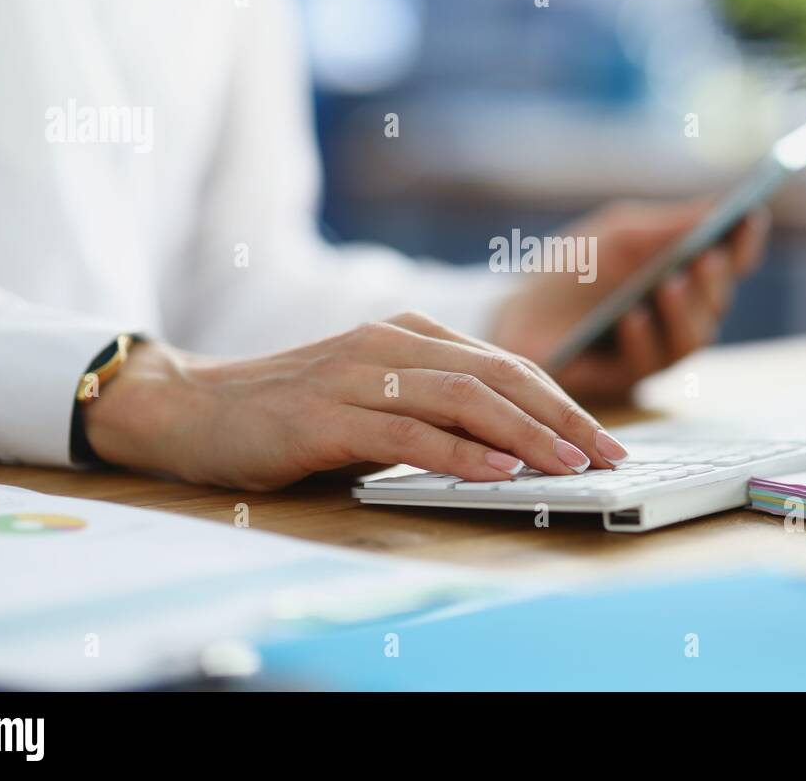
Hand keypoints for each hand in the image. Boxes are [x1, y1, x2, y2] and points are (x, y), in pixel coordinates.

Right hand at [82, 312, 628, 490]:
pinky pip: (407, 431)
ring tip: (569, 464)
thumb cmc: (295, 409)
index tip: (604, 437)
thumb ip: (435, 407)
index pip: (506, 364)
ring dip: (525, 434)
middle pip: (498, 375)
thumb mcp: (376, 396)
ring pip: (463, 398)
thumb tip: (513, 444)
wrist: (197, 408)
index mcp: (410, 333)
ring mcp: (358, 373)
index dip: (562, 400)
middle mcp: (392, 343)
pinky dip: (459, 453)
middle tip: (608, 454)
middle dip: (563, 416)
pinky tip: (498, 472)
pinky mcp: (327, 413)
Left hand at [490, 200, 766, 399]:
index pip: (730, 261)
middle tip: (705, 256)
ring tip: (670, 284)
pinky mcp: (627, 379)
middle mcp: (681, 317)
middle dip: (713, 279)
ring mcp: (658, 350)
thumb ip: (664, 226)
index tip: (750, 216)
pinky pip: (646, 362)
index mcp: (686, 274)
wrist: (515, 312)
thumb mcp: (616, 236)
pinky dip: (641, 338)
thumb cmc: (571, 270)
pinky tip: (631, 317)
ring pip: (692, 338)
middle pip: (716, 301)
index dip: (744, 242)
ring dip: (683, 311)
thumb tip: (718, 208)